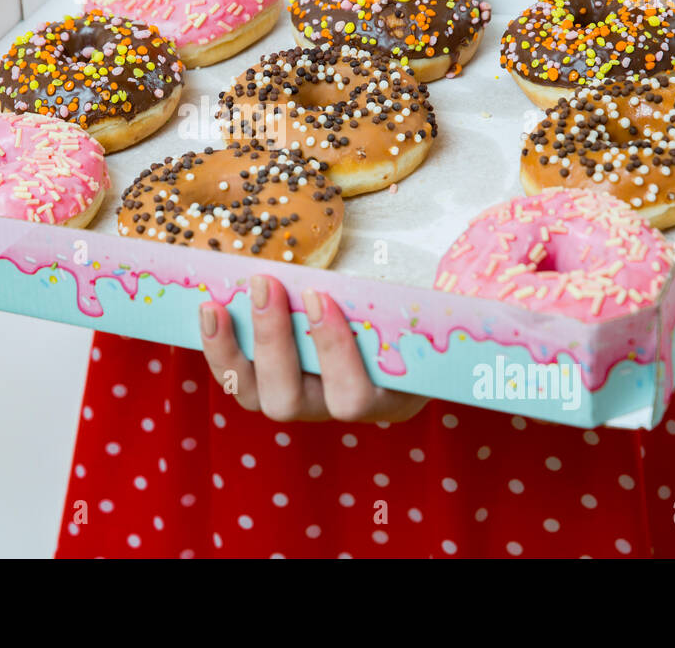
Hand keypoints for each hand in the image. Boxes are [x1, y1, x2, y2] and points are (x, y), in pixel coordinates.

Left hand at [199, 275, 429, 422]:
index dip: (332, 352)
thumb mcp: (425, 304)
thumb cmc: (411, 311)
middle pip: (292, 402)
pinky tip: (208, 310)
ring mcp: (299, 402)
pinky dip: (218, 349)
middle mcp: (336, 409)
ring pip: (257, 397)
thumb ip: (428, 295)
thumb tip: (466, 265)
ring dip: (232, 350)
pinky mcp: (268, 387)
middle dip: (273, 342)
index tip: (318, 296)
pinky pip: (236, 381)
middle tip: (264, 283)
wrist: (388, 322)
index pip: (354, 397)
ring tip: (217, 304)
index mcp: (387, 398)